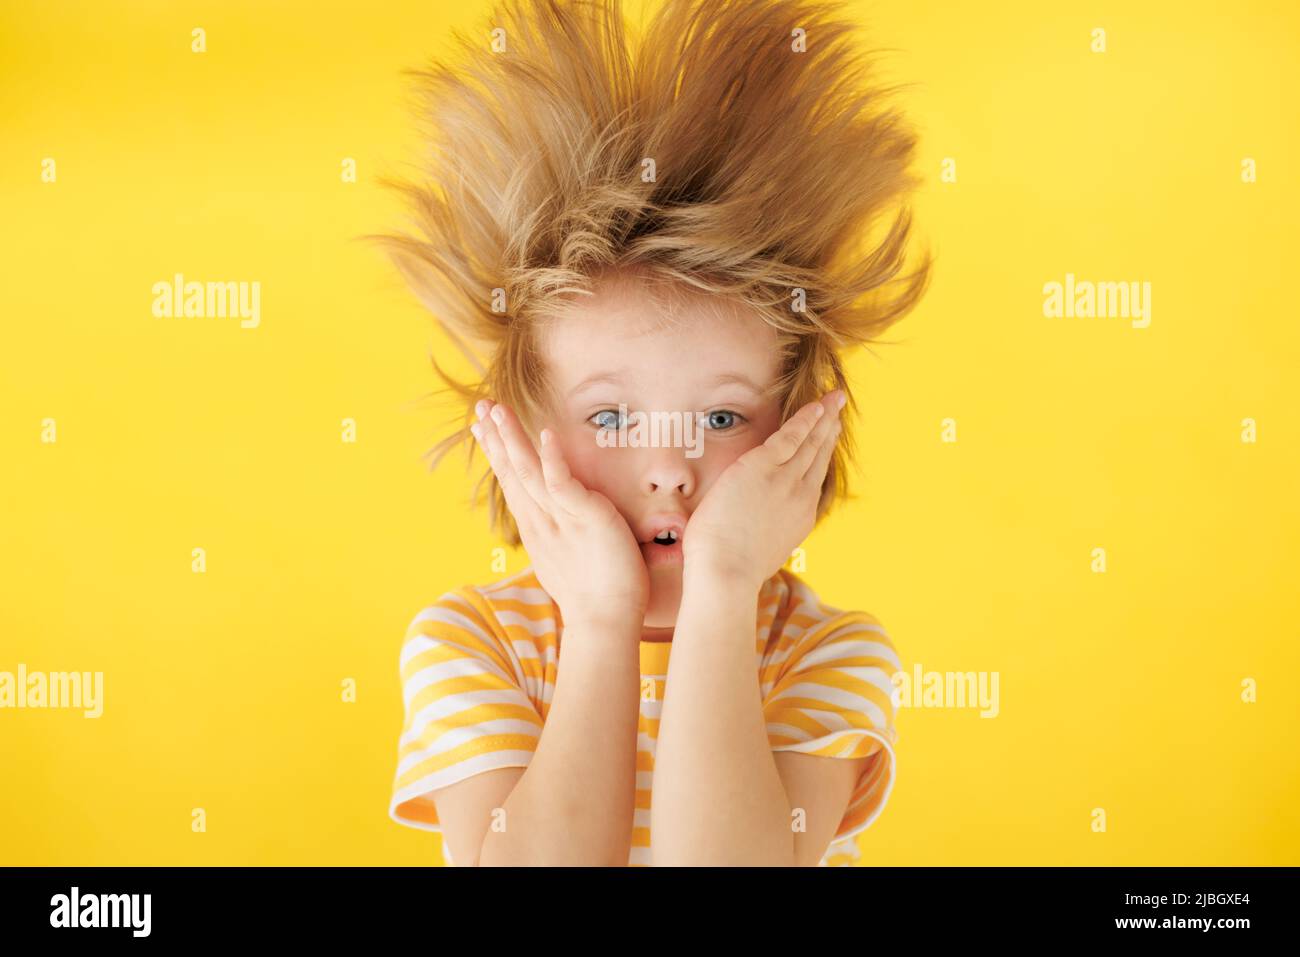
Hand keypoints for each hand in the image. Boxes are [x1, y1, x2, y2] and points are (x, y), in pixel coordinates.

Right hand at [471, 399, 648, 628]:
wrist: (604, 622)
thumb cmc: (593, 595)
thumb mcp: (565, 558)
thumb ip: (557, 536)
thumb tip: (553, 526)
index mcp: (536, 527)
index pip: (513, 482)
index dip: (498, 453)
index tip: (482, 427)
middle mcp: (540, 520)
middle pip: (513, 472)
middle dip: (496, 437)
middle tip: (480, 406)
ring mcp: (559, 519)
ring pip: (529, 473)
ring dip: (513, 439)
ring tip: (497, 410)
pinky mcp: (584, 518)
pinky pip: (563, 484)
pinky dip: (552, 460)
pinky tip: (545, 435)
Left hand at [682, 390, 845, 592]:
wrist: (726, 574)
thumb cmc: (729, 570)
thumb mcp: (757, 551)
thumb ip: (762, 534)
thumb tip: (750, 533)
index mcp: (798, 518)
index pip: (812, 478)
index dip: (821, 455)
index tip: (828, 440)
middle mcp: (799, 497)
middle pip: (818, 456)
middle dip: (829, 430)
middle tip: (838, 410)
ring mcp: (784, 481)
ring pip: (809, 443)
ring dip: (822, 418)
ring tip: (834, 399)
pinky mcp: (763, 467)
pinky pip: (791, 436)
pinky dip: (805, 419)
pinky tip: (816, 405)